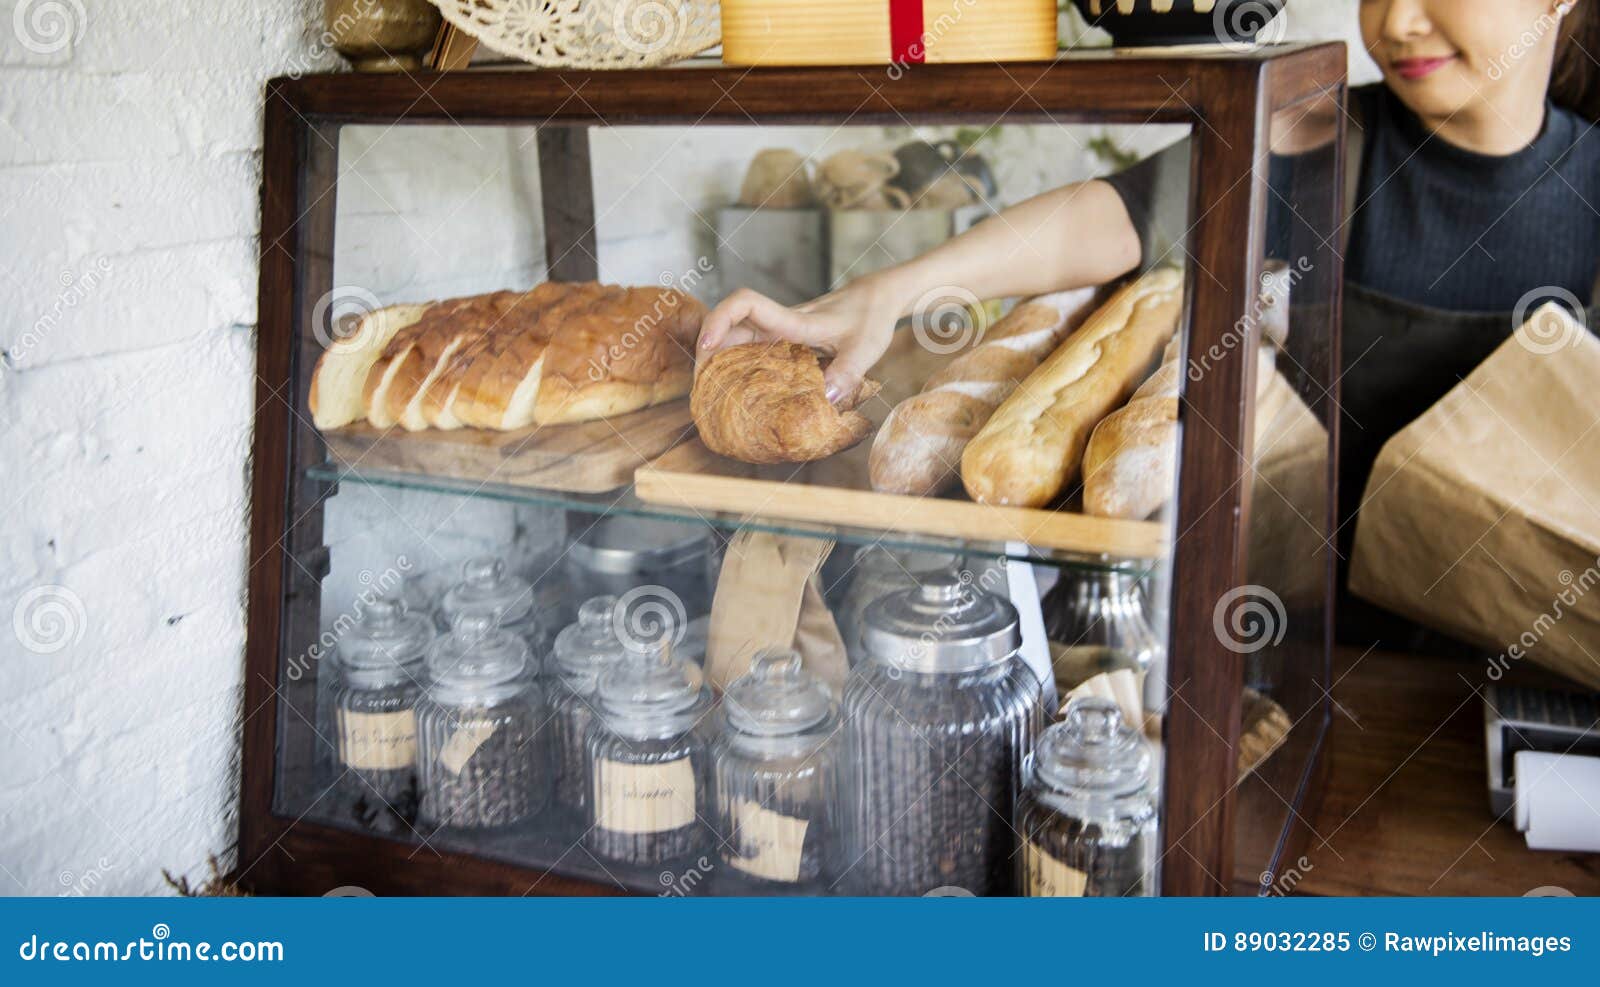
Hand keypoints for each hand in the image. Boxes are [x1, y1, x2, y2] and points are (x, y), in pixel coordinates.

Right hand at [697, 279, 904, 404]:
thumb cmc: (871, 319)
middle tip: (701, 385)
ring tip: (710, 390)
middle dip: (708, 349)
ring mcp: (779, 329)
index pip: (747, 304)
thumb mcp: (866, 349)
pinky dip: (734, 362)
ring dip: (717, 357)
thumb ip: (848, 373)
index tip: (707, 345)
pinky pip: (749, 345)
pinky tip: (734, 386)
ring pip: (735, 335)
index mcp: (795, 321)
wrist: (876, 297)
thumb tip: (826, 401)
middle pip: (729, 324)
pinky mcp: (783, 337)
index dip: (720, 319)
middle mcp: (780, 322)